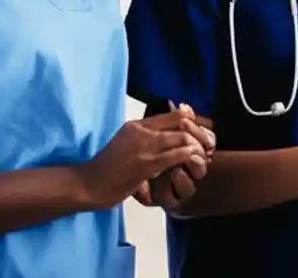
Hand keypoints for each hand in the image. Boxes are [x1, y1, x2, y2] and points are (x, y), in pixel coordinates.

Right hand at [82, 107, 213, 209]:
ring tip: (204, 154)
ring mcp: (144, 147)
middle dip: (198, 133)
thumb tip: (163, 141)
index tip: (201, 128)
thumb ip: (142, 140)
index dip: (190, 120)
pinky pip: (175, 156)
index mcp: (136, 125)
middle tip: (208, 143)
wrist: (90, 183)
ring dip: (196, 146)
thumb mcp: (124, 145)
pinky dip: (188, 157)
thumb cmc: (106, 168)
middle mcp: (141, 131)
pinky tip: (194, 161)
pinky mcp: (147, 164)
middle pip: (180, 123)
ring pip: (181, 138)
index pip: (170, 115)